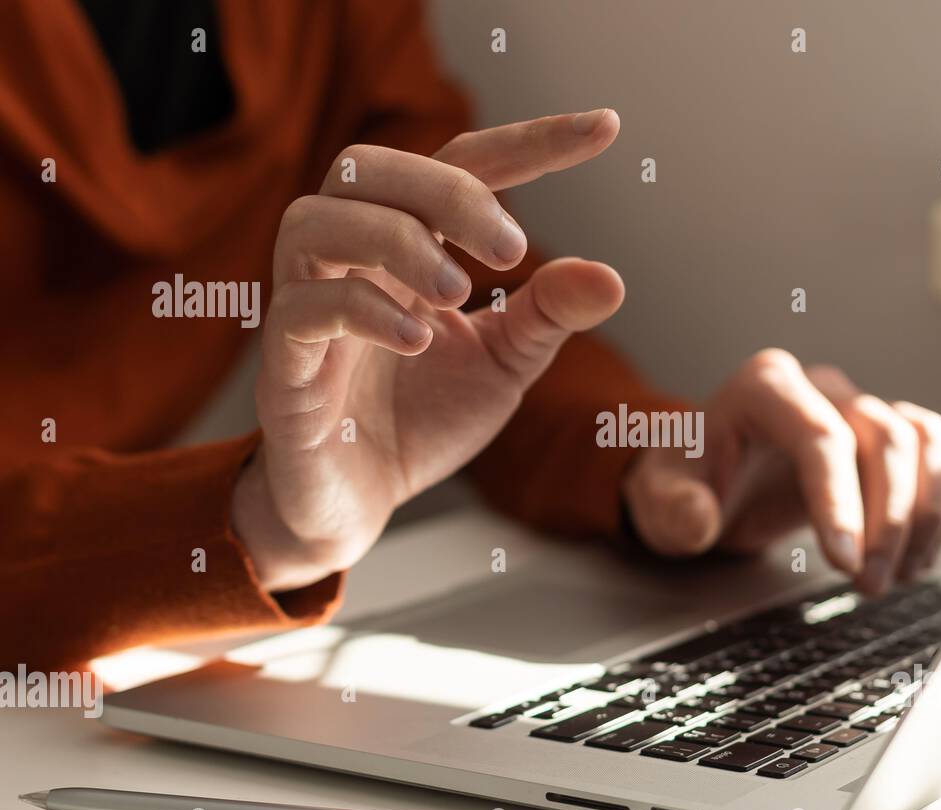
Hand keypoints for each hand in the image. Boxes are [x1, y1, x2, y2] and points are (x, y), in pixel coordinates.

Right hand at [233, 110, 623, 590]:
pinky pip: (299, 310)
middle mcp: (352, 261)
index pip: (461, 165)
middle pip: (370, 168)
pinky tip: (419, 339)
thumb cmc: (420, 420)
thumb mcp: (504, 364)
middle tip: (512, 247)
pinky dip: (361, 311)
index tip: (604, 129)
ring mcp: (307, 308)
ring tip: (459, 292)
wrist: (357, 503)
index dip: (529, 142)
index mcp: (409, 248)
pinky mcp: (283, 368)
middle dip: (447, 190)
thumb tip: (611, 277)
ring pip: (316, 221)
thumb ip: (548, 316)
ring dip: (397, 242)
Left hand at [622, 350, 940, 594]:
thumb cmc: (683, 484)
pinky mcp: (879, 437)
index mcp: (763, 388)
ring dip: (921, 513)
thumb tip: (700, 519)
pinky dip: (934, 506)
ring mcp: (854, 407)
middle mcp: (817, 388)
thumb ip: (673, 509)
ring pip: (920, 441)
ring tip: (896, 575)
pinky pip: (931, 456)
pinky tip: (913, 557)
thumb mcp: (658, 499)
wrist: (702, 483)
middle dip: (887, 518)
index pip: (820, 436)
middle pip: (883, 436)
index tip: (845, 562)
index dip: (840, 501)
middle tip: (869, 583)